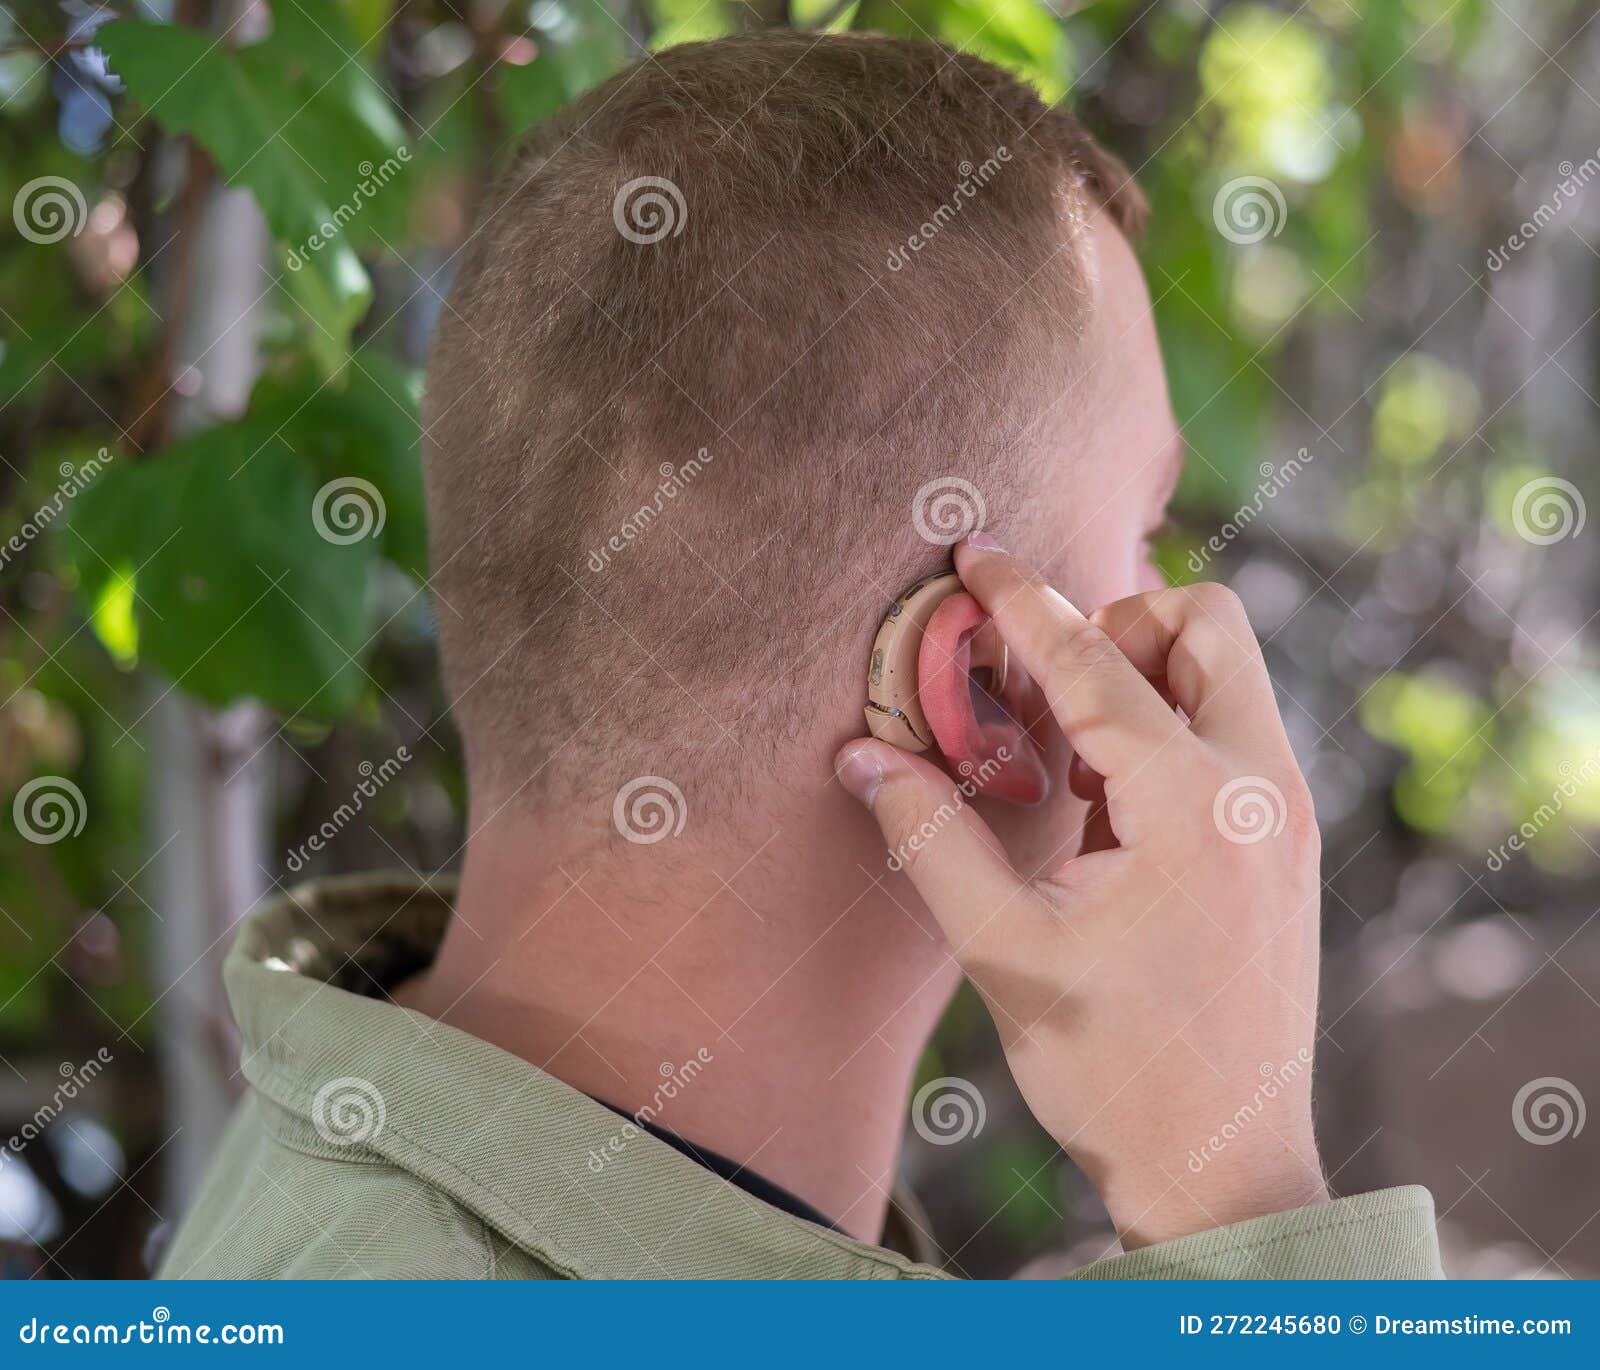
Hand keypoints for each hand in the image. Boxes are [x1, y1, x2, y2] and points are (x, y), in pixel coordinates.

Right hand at [835, 538, 1328, 1248]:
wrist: (1225, 1170)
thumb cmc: (1117, 1072)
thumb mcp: (1006, 950)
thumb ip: (930, 836)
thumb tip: (861, 754)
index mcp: (1195, 808)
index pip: (1095, 662)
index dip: (1022, 601)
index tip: (976, 552)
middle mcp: (1262, 791)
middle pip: (1206, 624)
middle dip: (1118, 621)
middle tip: (1038, 684)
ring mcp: (1286, 817)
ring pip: (1227, 675)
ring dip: (1142, 677)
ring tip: (1059, 755)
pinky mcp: (1283, 846)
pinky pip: (1232, 735)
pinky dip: (1167, 730)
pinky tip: (1101, 808)